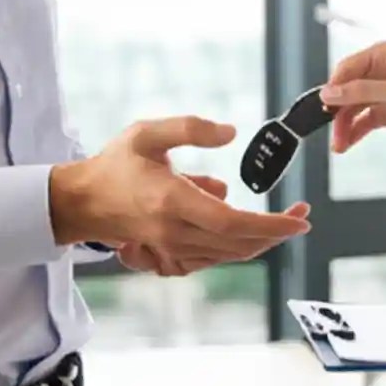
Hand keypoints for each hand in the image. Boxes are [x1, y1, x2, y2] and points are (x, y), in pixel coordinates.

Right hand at [50, 116, 311, 276]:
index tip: (300, 220)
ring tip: (285, 217)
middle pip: (239, 243)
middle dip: (276, 232)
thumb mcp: (148, 133)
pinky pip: (217, 256)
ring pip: (231, 253)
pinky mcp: (172, 256)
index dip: (270, 225)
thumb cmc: (116, 164)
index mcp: (171, 201)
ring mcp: (172, 248)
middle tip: (302, 214)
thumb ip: (190, 128)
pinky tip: (247, 223)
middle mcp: (174, 231)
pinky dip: (239, 244)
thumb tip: (231, 133)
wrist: (83, 201)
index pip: (231, 222)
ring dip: (261, 239)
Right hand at [319, 41, 385, 152]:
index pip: (347, 69)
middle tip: (331, 129)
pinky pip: (363, 121)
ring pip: (353, 108)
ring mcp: (382, 92)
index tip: (323, 104)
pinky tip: (347, 142)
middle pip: (347, 91)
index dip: (334, 87)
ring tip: (339, 143)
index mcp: (381, 55)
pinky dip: (354, 132)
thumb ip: (360, 92)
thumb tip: (330, 92)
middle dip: (338, 112)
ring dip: (344, 126)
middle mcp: (379, 71)